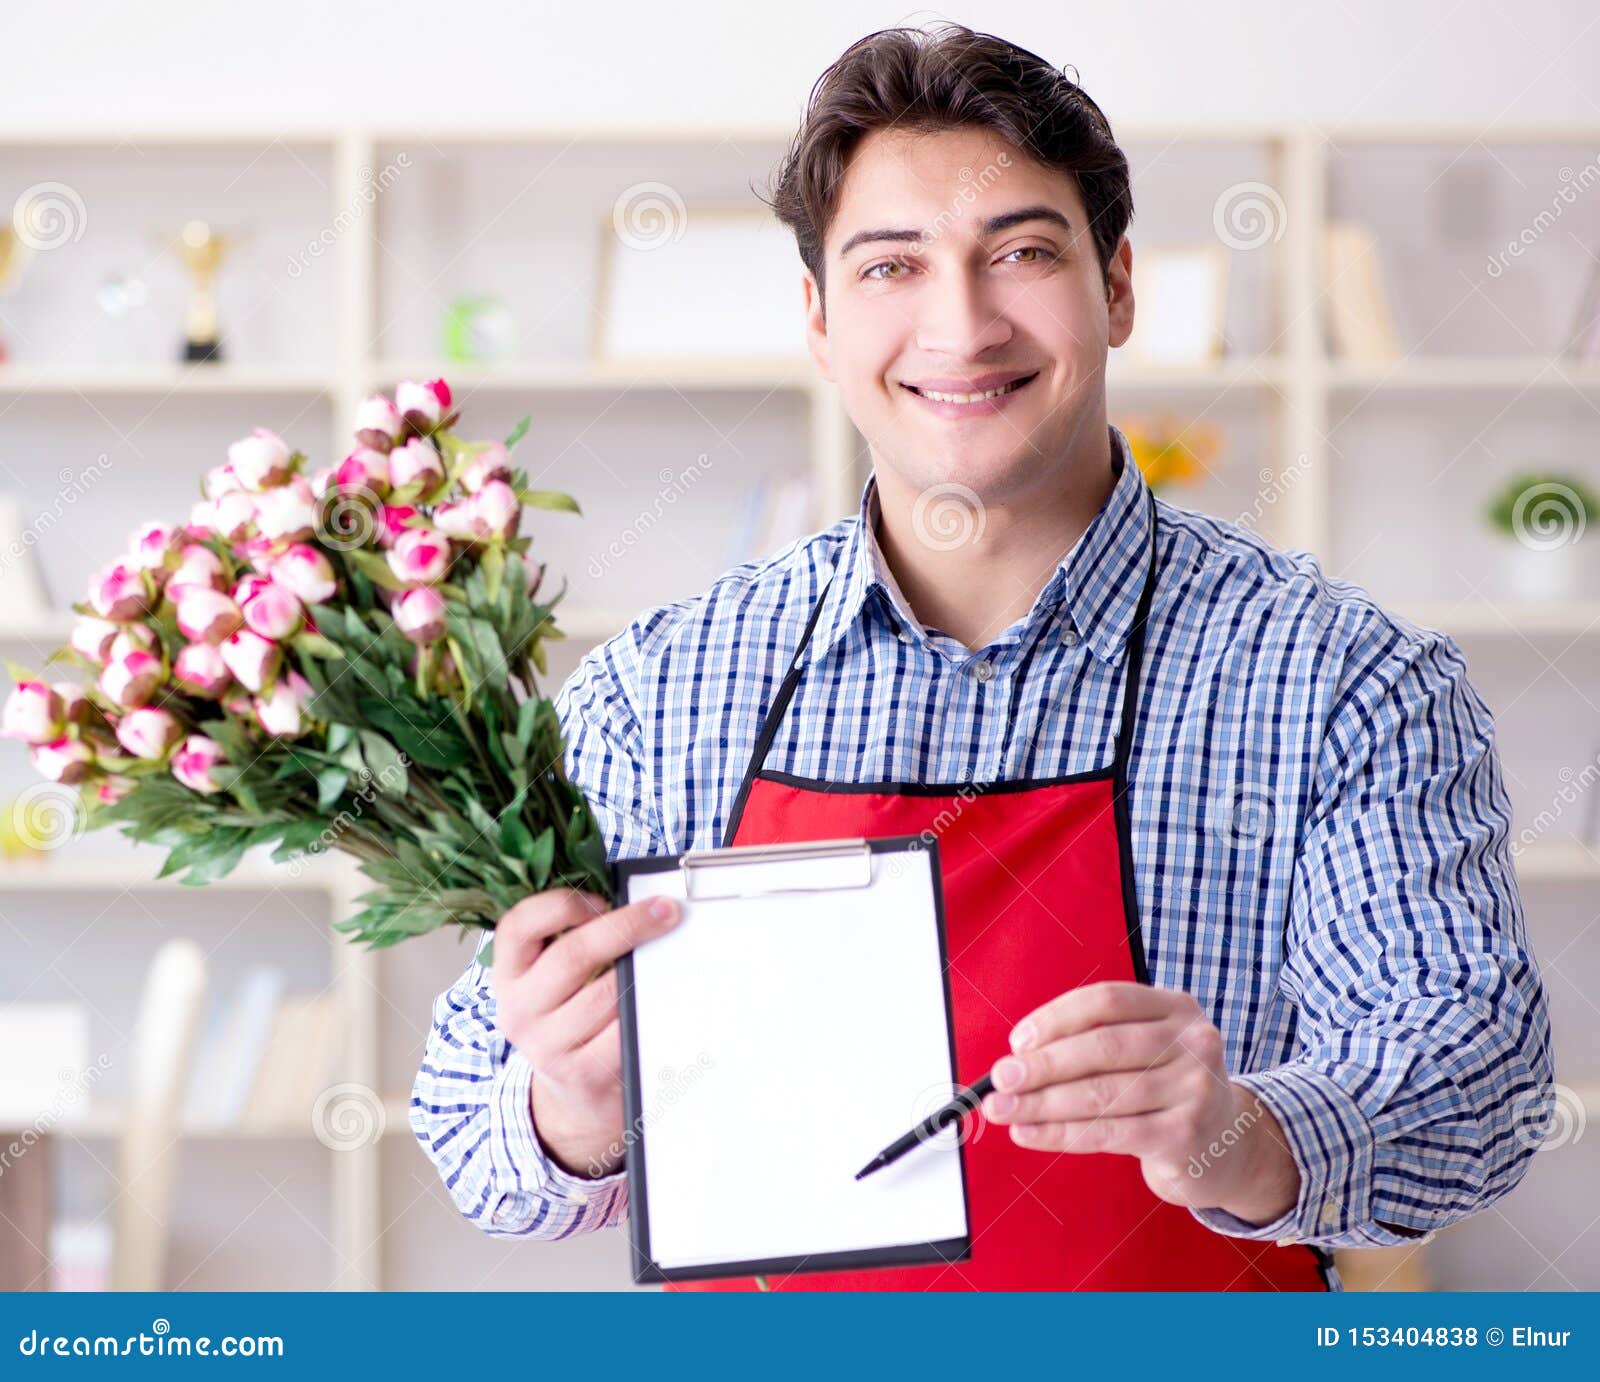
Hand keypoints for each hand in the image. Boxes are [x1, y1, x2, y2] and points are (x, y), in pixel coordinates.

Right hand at [491, 887, 680, 1179]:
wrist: (575, 1091)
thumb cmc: (571, 1015)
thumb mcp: (552, 979)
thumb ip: (573, 938)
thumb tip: (633, 899)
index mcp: (508, 975)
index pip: (518, 926)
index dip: (562, 904)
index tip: (602, 899)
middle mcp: (518, 1010)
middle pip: (572, 955)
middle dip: (625, 926)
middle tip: (664, 911)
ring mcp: (546, 1046)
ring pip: (606, 994)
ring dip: (643, 969)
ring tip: (668, 951)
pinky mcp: (581, 1073)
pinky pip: (624, 1030)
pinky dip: (649, 1008)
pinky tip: (665, 994)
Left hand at [981, 981, 1299, 1224]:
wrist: (1225, 1145)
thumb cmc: (1165, 1089)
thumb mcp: (1145, 1049)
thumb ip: (1093, 1042)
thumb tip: (1018, 1056)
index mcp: (1176, 1007)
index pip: (1106, 1000)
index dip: (1056, 1017)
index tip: (1017, 1041)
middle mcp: (1193, 1042)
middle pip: (1103, 1046)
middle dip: (1042, 1064)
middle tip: (999, 1077)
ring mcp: (1195, 1089)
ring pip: (1101, 1094)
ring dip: (1041, 1103)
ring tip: (1002, 1109)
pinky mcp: (1186, 1135)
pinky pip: (1108, 1133)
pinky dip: (1060, 1134)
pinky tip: (1028, 1133)